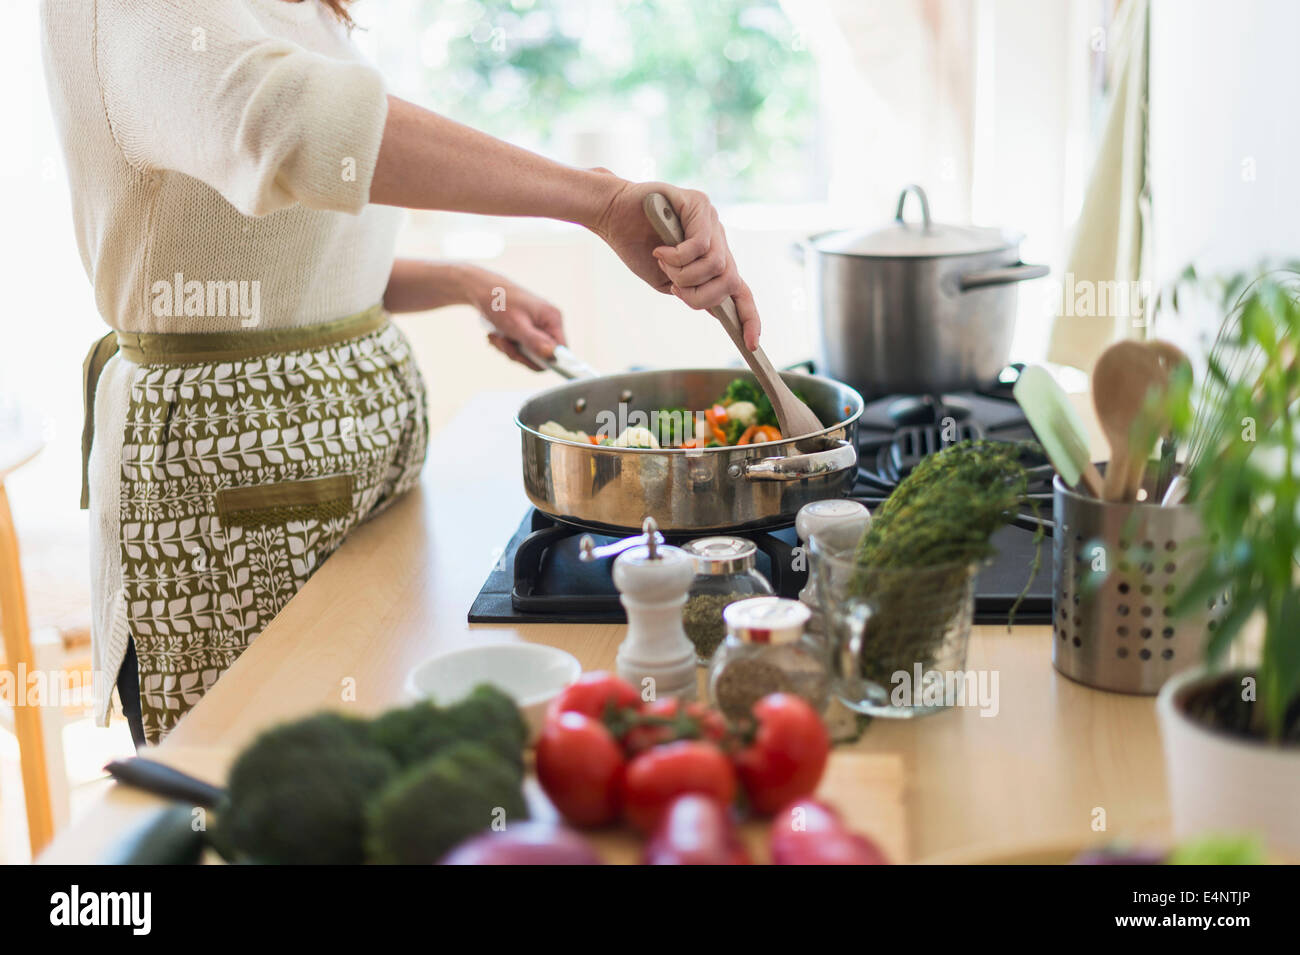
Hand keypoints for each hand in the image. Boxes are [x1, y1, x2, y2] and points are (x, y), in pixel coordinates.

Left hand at [459, 266, 566, 370]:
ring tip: (497, 337)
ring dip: (510, 350)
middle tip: (504, 343)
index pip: (562, 350)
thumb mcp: (516, 325)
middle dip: (521, 355)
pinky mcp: (528, 330)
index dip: (547, 359)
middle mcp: (549, 323)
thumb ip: (534, 341)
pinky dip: (507, 346)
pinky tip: (497, 335)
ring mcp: (538, 327)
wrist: (481, 289)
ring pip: (529, 355)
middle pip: (543, 356)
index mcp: (552, 319)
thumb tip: (552, 355)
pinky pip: (521, 349)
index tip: (527, 359)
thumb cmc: (499, 302)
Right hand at [588, 174, 761, 349]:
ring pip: (717, 265)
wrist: (612, 215)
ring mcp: (711, 221)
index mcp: (713, 259)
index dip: (749, 317)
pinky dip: (678, 257)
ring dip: (685, 275)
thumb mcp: (667, 281)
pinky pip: (701, 245)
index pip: (741, 290)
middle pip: (732, 281)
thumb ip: (691, 292)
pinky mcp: (700, 204)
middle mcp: (718, 239)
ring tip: (663, 263)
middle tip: (675, 288)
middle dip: (702, 296)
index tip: (752, 344)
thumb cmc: (637, 247)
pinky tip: (660, 252)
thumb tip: (716, 309)